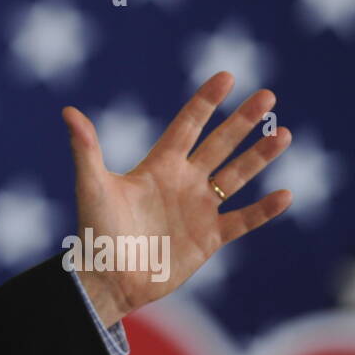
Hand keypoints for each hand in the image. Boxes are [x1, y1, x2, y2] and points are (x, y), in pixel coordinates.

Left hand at [62, 71, 292, 326]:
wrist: (108, 278)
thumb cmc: (96, 231)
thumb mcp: (92, 186)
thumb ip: (86, 149)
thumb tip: (68, 111)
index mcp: (158, 165)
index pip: (187, 125)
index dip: (206, 102)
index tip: (226, 76)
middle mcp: (183, 181)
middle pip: (219, 144)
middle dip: (242, 121)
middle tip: (267, 95)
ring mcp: (198, 209)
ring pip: (237, 176)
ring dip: (259, 157)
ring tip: (284, 134)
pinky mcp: (209, 238)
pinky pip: (242, 220)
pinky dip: (264, 209)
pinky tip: (286, 193)